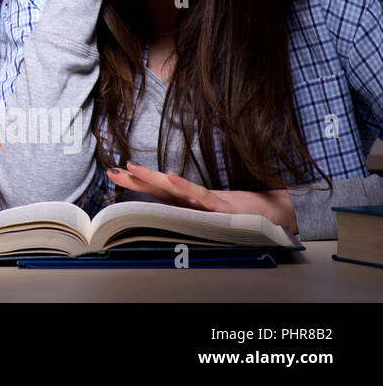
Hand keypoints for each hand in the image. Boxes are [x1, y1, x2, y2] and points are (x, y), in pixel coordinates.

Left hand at [109, 161, 296, 232]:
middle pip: (160, 187)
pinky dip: (186, 187)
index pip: (157, 191)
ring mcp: (207, 201)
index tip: (114, 173)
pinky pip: (201, 196)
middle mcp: (194, 199)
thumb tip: (167, 216)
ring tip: (133, 169)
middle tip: (112, 170)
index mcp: (189, 202)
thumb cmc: (239, 213)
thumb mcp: (209, 216)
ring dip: (153, 178)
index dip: (137, 182)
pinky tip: (171, 179)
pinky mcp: (222, 207)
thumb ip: (190, 215)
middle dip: (136, 178)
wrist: (273, 213)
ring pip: (175, 188)